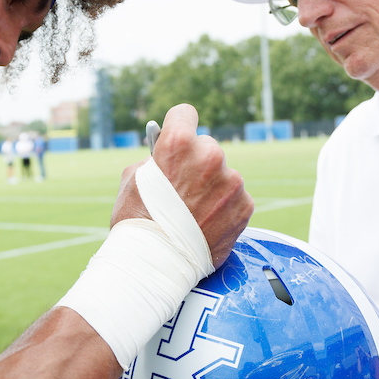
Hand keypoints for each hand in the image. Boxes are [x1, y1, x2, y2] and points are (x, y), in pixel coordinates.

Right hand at [110, 104, 252, 267]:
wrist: (155, 265)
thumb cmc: (136, 221)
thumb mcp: (133, 179)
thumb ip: (155, 161)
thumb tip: (167, 156)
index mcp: (178, 143)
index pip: (185, 113)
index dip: (179, 126)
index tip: (178, 136)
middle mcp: (209, 156)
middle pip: (206, 147)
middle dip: (196, 163)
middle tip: (183, 188)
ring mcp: (231, 181)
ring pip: (223, 175)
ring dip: (212, 188)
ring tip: (194, 213)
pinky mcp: (245, 205)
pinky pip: (236, 198)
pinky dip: (225, 208)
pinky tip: (207, 223)